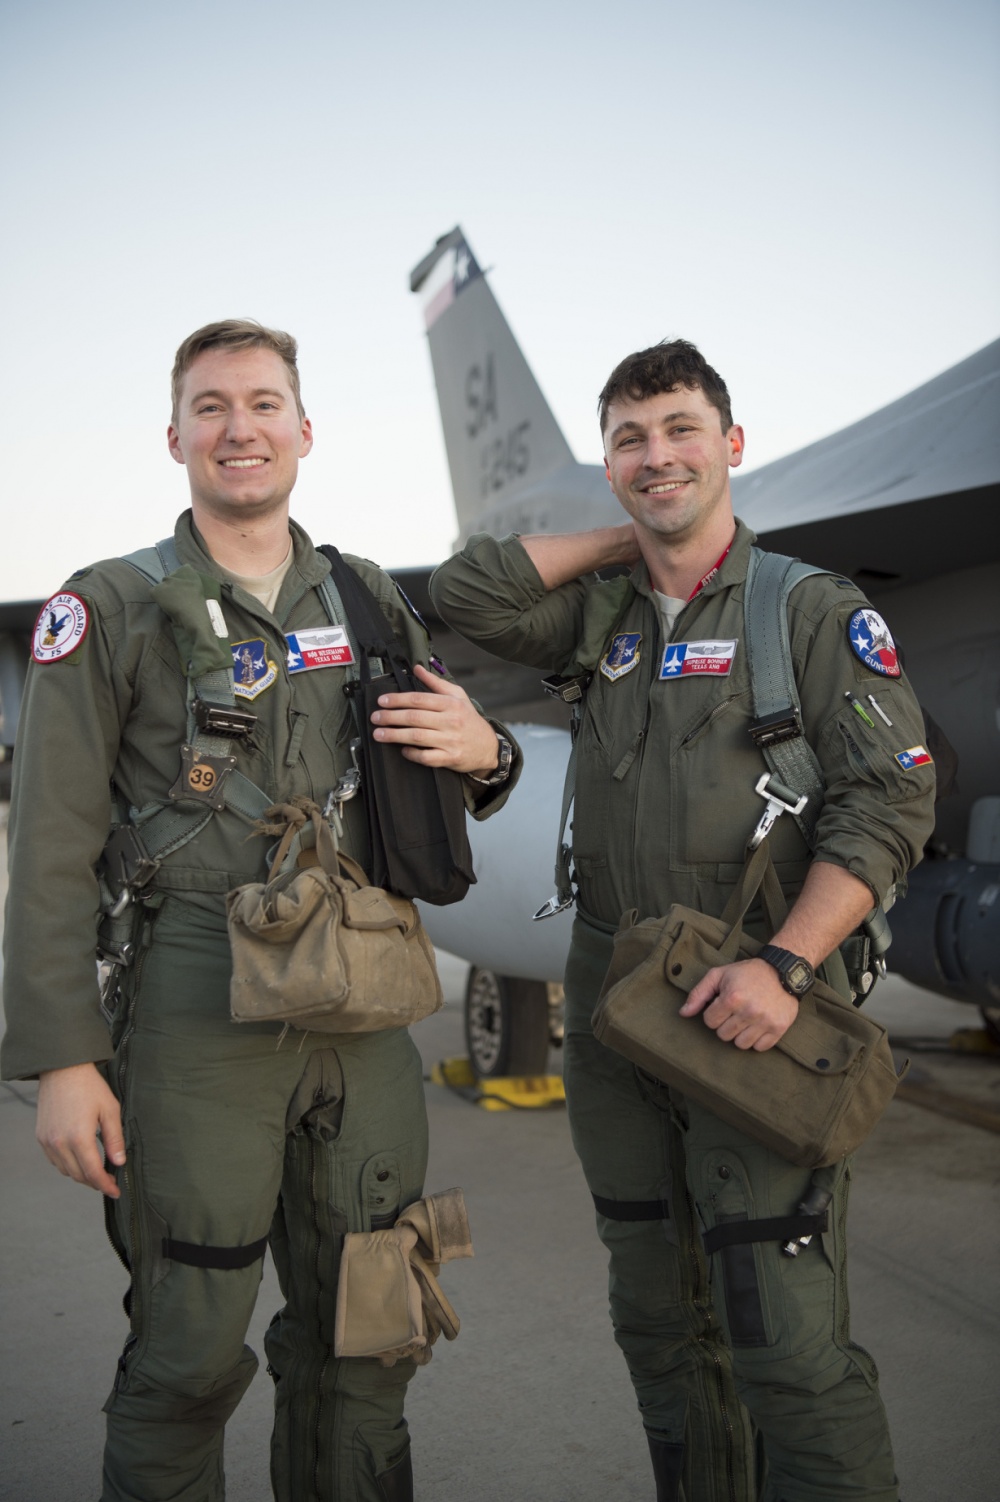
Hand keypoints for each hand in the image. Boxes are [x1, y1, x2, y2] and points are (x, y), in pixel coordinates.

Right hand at [36, 1063, 125, 1196]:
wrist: (62, 1069)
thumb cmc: (89, 1086)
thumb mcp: (110, 1110)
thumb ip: (115, 1139)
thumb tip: (119, 1162)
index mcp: (78, 1138)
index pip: (93, 1173)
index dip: (105, 1185)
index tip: (116, 1191)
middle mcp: (59, 1143)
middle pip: (78, 1175)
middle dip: (95, 1182)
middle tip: (109, 1182)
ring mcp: (47, 1141)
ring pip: (65, 1170)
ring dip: (81, 1175)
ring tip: (96, 1171)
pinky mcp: (41, 1136)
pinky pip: (55, 1160)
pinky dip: (68, 1165)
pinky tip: (79, 1159)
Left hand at [370, 663, 499, 775]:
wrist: (488, 746)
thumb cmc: (469, 719)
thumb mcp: (458, 696)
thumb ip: (435, 682)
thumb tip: (416, 668)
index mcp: (451, 704)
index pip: (419, 699)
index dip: (397, 700)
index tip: (381, 701)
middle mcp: (451, 721)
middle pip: (414, 718)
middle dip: (390, 717)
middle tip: (375, 718)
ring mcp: (450, 741)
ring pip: (417, 737)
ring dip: (394, 735)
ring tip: (378, 734)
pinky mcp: (450, 758)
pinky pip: (426, 757)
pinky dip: (412, 753)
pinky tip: (402, 750)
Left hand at [680, 958, 797, 1051]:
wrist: (782, 972)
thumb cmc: (747, 973)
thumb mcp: (719, 975)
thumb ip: (698, 994)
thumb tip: (683, 1013)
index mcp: (732, 998)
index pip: (709, 1022)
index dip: (713, 1013)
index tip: (722, 1005)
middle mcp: (749, 1011)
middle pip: (723, 1035)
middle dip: (725, 1024)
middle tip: (734, 1012)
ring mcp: (765, 1021)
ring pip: (740, 1044)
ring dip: (740, 1034)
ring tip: (745, 1020)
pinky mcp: (779, 1028)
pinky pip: (759, 1048)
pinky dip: (756, 1040)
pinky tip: (757, 1026)